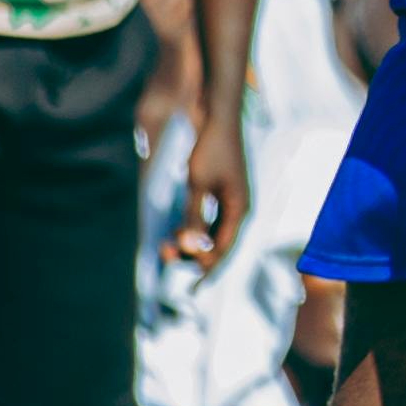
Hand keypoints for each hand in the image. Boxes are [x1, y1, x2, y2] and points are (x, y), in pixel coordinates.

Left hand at [168, 110, 249, 273]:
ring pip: (214, 232)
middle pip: (219, 243)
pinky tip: (181, 230)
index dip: (207, 269)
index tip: (191, 287)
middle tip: (166, 254)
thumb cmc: (211, 149)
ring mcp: (232, 200)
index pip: (224, 250)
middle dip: (194, 254)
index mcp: (239, 209)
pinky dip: (196, 228)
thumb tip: (191, 247)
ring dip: (193, 241)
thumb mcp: (198, 185)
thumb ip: (194, 217)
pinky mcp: (223, 191)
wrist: (219, 118)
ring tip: (168, 243)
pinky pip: (212, 220)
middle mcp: (239, 208)